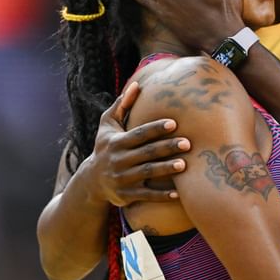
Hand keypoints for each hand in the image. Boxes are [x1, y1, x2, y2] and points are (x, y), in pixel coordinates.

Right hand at [85, 81, 191, 206]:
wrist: (91, 181)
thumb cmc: (106, 146)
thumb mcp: (107, 125)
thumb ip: (121, 105)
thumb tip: (137, 84)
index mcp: (117, 142)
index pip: (139, 134)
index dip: (156, 128)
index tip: (174, 122)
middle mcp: (119, 160)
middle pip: (146, 153)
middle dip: (167, 148)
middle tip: (188, 143)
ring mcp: (122, 178)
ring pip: (147, 173)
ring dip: (166, 169)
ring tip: (184, 164)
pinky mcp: (126, 195)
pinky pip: (146, 195)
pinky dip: (161, 195)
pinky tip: (177, 193)